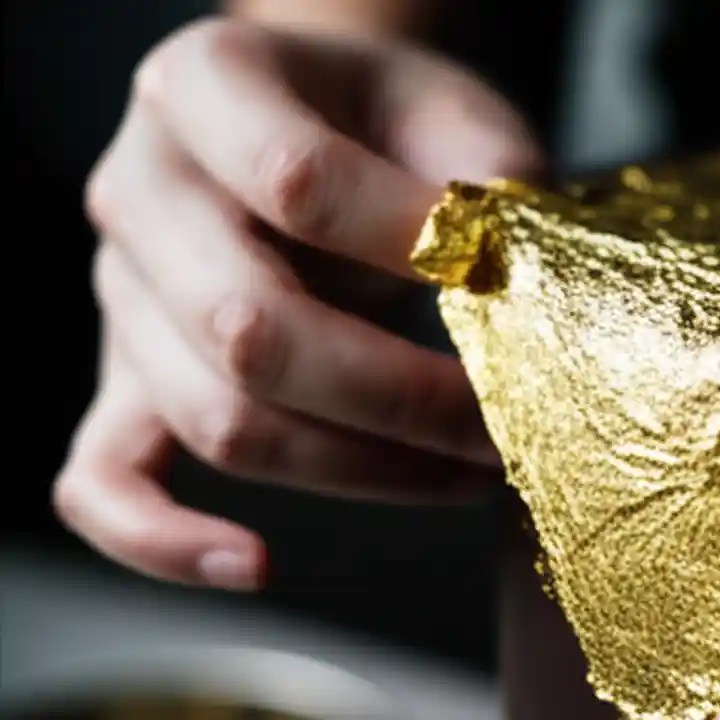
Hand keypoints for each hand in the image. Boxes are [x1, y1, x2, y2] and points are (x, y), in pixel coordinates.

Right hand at [54, 17, 539, 590]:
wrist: (318, 121)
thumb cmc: (390, 118)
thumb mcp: (453, 111)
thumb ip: (489, 190)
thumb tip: (522, 313)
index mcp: (208, 85)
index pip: (299, 183)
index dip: (416, 247)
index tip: (507, 285)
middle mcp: (140, 188)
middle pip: (251, 329)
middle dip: (405, 395)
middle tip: (509, 418)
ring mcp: (123, 292)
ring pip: (219, 419)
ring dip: (364, 467)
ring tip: (476, 468)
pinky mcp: (128, 376)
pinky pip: (105, 476)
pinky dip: (163, 539)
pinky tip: (256, 564)